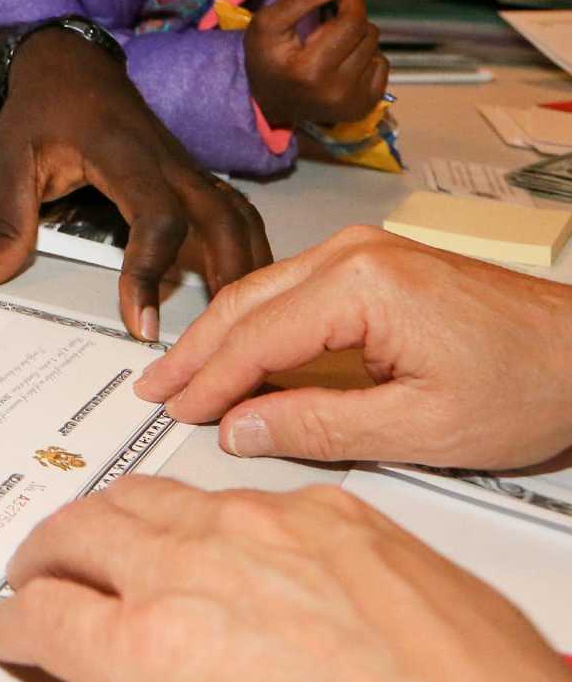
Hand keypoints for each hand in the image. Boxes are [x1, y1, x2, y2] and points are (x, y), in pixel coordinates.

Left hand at [0, 28, 270, 342]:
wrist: (64, 64)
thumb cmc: (38, 110)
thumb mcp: (10, 161)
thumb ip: (5, 223)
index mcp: (122, 154)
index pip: (156, 216)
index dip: (151, 270)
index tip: (139, 322)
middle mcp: (167, 160)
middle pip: (220, 217)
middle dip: (227, 275)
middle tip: (218, 340)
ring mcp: (185, 166)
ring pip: (237, 213)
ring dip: (248, 263)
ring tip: (242, 323)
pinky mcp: (189, 174)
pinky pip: (232, 210)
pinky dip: (246, 246)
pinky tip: (243, 285)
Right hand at [0, 477, 570, 681]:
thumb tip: (119, 673)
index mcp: (160, 651)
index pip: (40, 616)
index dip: (11, 625)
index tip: (8, 632)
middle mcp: (199, 574)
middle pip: (74, 534)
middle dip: (39, 557)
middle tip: (32, 577)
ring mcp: (266, 530)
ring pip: (146, 494)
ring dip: (107, 518)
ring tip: (100, 540)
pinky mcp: (331, 513)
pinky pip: (235, 495)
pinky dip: (199, 513)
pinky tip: (212, 537)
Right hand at [135, 226, 571, 467]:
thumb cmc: (528, 383)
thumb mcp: (421, 427)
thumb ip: (320, 427)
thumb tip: (242, 429)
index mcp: (360, 284)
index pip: (256, 336)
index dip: (210, 381)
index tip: (175, 412)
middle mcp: (352, 253)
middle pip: (244, 302)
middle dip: (196, 352)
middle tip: (155, 391)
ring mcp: (361, 252)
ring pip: (262, 293)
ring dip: (220, 338)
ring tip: (183, 378)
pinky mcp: (372, 264)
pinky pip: (292, 293)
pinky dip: (257, 326)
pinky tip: (240, 356)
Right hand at [244, 0, 387, 125]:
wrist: (270, 105)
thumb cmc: (267, 60)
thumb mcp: (267, 24)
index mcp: (310, 70)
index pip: (352, 22)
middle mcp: (335, 91)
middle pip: (367, 33)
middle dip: (352, 19)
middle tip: (331, 21)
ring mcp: (353, 102)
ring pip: (376, 48)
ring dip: (358, 39)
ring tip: (333, 46)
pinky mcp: (365, 107)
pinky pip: (382, 66)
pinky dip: (365, 59)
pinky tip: (343, 64)